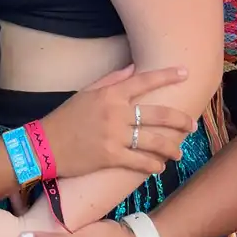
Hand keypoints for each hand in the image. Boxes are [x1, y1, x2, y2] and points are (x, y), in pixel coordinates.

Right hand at [40, 65, 195, 176]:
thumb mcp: (86, 93)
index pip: (145, 80)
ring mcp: (115, 136)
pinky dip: (153, 165)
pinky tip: (160, 167)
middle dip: (180, 121)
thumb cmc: (65, 118)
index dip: (167, 76)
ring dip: (171, 147)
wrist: (44, 145)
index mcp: (111, 94)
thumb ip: (111, 81)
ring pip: (154, 141)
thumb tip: (133, 69)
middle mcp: (116, 112)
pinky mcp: (111, 157)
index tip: (185, 72)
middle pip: (158, 115)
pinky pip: (140, 161)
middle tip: (192, 126)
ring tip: (178, 152)